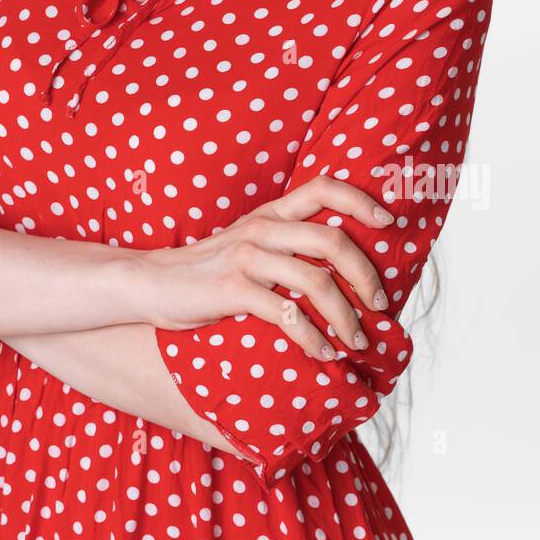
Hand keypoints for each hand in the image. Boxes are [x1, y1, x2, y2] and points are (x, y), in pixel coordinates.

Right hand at [145, 176, 395, 360]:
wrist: (151, 283)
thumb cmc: (207, 270)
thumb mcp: (247, 244)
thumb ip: (284, 245)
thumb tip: (338, 269)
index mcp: (270, 214)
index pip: (323, 187)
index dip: (361, 200)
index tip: (389, 223)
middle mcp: (262, 229)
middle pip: (332, 239)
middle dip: (366, 274)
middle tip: (379, 305)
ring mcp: (246, 258)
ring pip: (315, 280)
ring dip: (345, 316)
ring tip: (357, 341)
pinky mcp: (231, 289)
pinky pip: (285, 313)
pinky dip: (312, 337)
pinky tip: (322, 352)